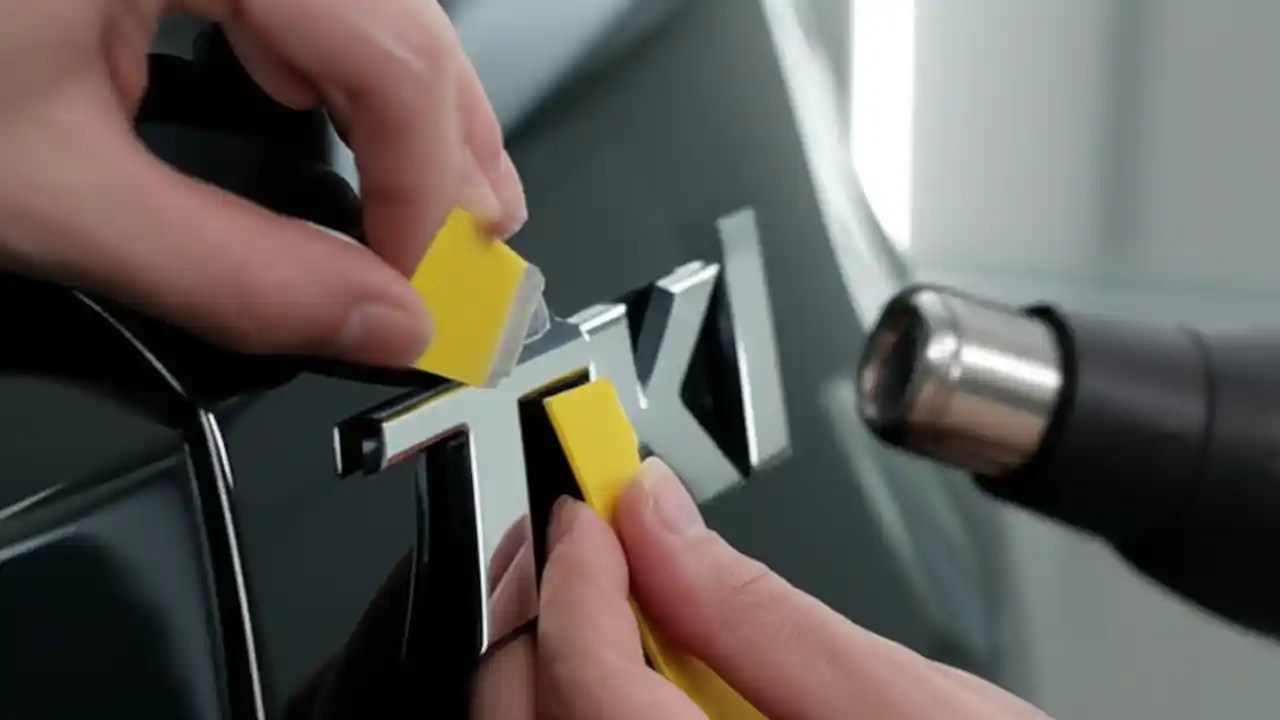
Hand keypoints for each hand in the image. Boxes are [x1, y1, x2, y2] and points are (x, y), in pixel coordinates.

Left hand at [0, 0, 525, 366]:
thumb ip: (234, 272)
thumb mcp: (47, 191)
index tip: (414, 286)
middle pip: (402, 15)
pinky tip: (322, 114)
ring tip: (423, 193)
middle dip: (449, 143)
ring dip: (402, 101)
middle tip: (472, 245)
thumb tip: (370, 321)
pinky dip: (330, 58)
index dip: (429, 188)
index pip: (392, 58)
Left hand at [475, 459, 1051, 718]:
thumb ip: (762, 612)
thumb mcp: (901, 701)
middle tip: (573, 534)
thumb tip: (657, 515)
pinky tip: (621, 654)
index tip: (590, 511)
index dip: (576, 582)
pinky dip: (579, 697)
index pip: (594, 689)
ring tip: (586, 581)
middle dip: (541, 610)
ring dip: (547, 654)